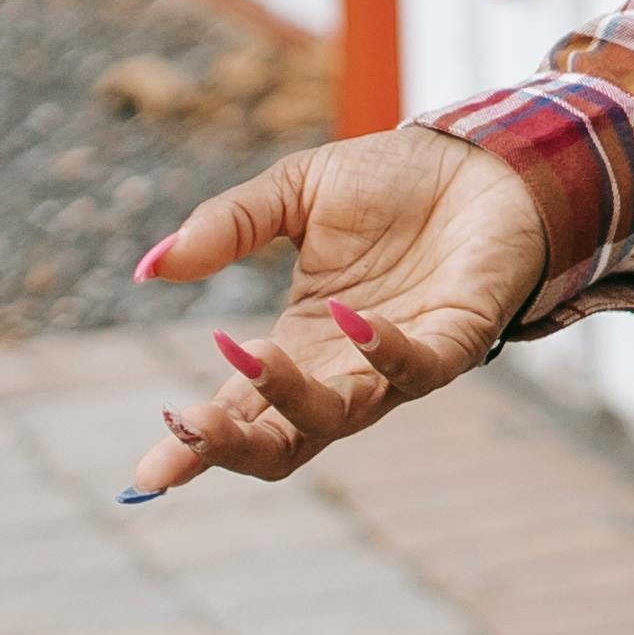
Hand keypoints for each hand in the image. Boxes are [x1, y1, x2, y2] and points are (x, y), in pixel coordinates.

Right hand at [122, 132, 551, 500]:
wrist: (487, 157)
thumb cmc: (393, 183)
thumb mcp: (292, 194)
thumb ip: (226, 227)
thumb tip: (150, 269)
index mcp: (298, 345)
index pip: (237, 410)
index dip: (194, 445)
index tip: (145, 477)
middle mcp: (345, 368)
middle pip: (285, 441)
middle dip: (233, 444)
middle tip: (187, 425)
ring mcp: (402, 361)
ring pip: (343, 414)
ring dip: (293, 395)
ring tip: (254, 351)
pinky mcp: (459, 338)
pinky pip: (420, 367)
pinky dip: (384, 351)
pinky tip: (350, 318)